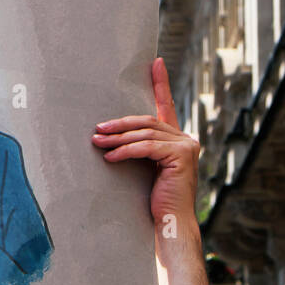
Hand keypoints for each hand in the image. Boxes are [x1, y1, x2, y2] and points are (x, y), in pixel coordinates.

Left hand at [91, 57, 199, 227]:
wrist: (169, 223)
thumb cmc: (153, 200)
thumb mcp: (144, 168)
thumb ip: (138, 149)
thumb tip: (106, 135)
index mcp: (177, 139)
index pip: (166, 106)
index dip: (161, 83)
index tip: (156, 62)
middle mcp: (186, 139)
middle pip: (147, 121)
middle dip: (119, 124)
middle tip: (97, 128)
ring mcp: (187, 146)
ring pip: (145, 133)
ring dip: (117, 137)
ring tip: (97, 141)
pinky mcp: (182, 155)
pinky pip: (147, 147)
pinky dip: (126, 150)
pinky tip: (110, 157)